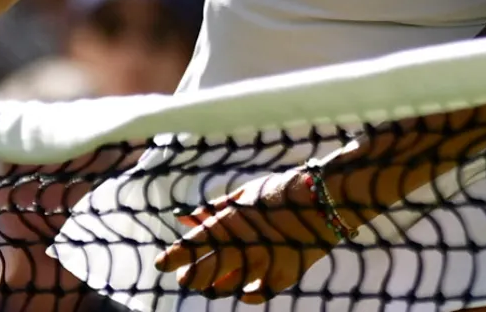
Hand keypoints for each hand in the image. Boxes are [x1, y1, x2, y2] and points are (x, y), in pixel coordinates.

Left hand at [154, 166, 345, 303]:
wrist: (323, 200)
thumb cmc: (278, 191)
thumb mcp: (242, 194)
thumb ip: (212, 210)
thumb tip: (184, 218)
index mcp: (228, 223)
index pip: (191, 246)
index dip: (173, 258)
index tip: (162, 264)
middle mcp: (241, 246)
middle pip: (203, 272)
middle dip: (191, 276)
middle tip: (186, 278)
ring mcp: (262, 264)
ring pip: (225, 286)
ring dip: (214, 285)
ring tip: (211, 283)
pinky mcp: (282, 277)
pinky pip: (256, 293)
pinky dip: (246, 292)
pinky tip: (242, 288)